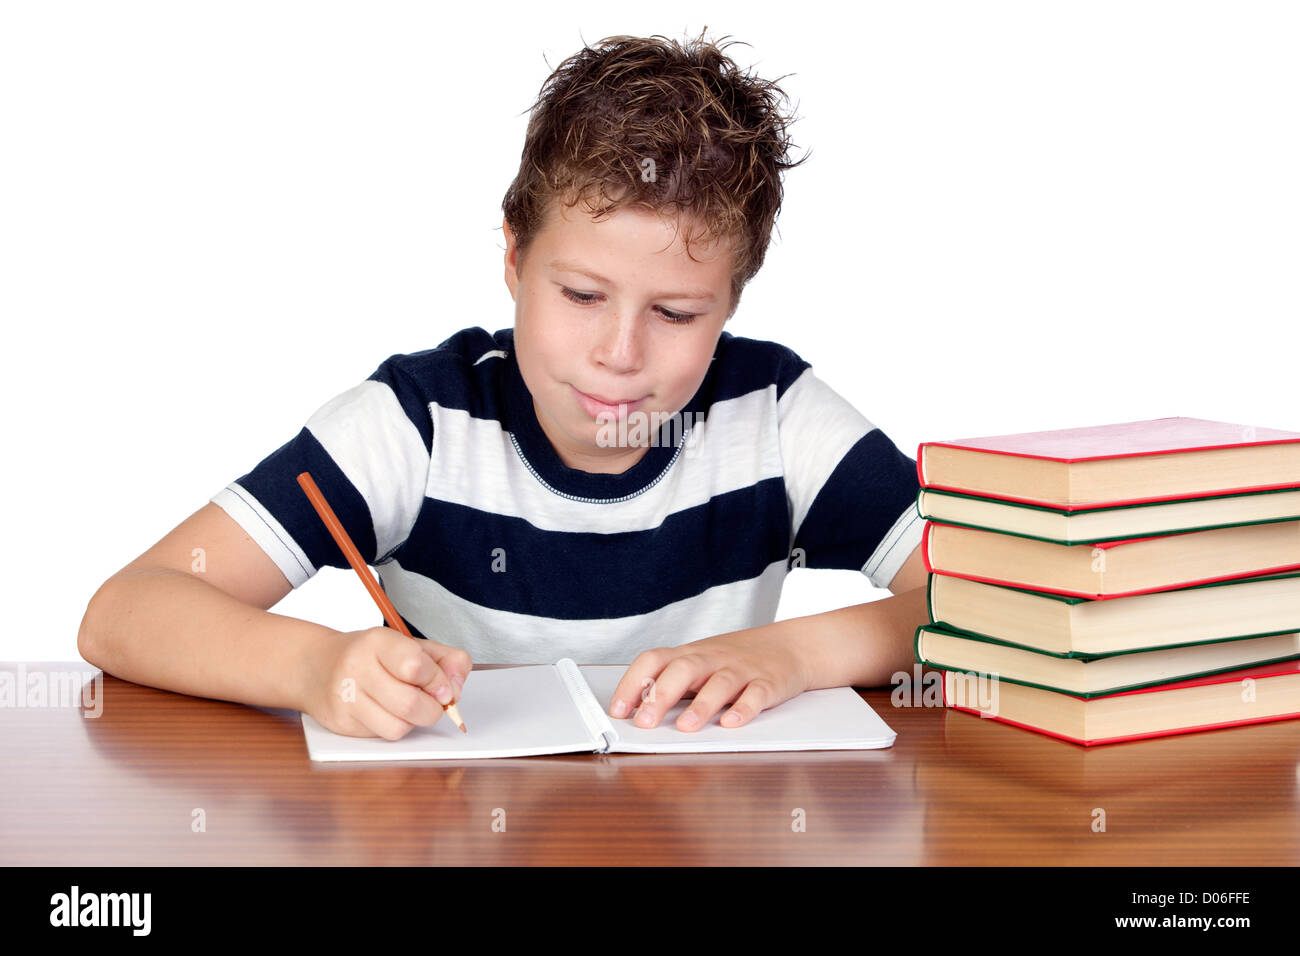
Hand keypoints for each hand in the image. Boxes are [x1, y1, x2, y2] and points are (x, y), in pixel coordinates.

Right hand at [303, 626, 471, 739]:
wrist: (317, 667)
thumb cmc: (372, 657)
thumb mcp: (410, 646)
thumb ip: (446, 660)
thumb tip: (457, 687)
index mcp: (378, 641)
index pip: (415, 666)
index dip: (439, 682)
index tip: (444, 688)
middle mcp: (357, 667)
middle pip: (410, 704)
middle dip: (432, 709)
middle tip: (433, 702)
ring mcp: (345, 698)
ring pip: (398, 727)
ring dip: (413, 721)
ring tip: (407, 705)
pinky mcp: (341, 723)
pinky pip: (382, 736)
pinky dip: (394, 727)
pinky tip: (387, 712)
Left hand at [607, 625, 812, 731]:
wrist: (789, 646)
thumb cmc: (736, 659)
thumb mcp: (700, 663)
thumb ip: (672, 683)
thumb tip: (634, 711)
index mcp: (690, 655)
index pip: (653, 660)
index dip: (632, 683)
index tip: (618, 710)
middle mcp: (712, 659)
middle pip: (682, 669)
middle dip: (660, 695)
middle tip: (644, 722)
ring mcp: (741, 670)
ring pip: (719, 684)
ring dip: (701, 706)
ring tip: (686, 727)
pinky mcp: (768, 683)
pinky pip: (755, 695)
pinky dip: (744, 708)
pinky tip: (732, 723)